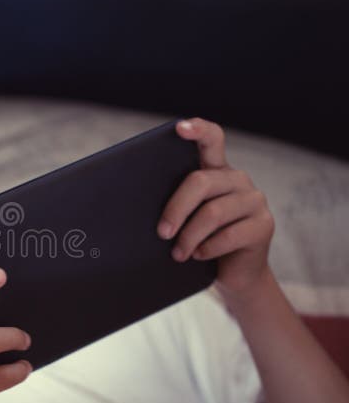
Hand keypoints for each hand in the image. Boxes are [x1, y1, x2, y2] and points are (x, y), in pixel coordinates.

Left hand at [157, 118, 275, 298]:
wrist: (233, 274)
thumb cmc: (200, 241)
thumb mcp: (185, 219)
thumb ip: (173, 203)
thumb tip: (137, 205)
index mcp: (216, 171)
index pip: (211, 139)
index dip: (198, 130)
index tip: (179, 128)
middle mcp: (237, 179)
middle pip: (201, 181)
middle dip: (175, 209)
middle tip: (161, 232)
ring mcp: (254, 201)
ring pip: (213, 212)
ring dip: (189, 236)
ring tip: (177, 254)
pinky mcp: (264, 225)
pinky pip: (230, 235)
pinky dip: (208, 248)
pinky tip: (199, 256)